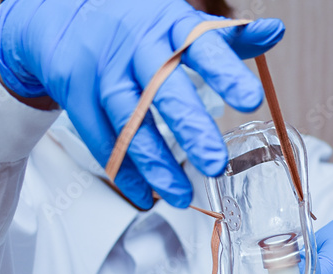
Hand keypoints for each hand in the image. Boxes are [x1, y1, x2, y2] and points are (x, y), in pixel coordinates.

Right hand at [0, 0, 283, 207]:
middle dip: (190, 128)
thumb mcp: (179, 21)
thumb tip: (274, 32)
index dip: (226, 73)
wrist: (58, 9)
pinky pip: (99, 137)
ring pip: (128, 120)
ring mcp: (102, 69)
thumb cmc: (133, 22)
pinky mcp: (74, 90)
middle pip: (163, 87)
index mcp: (169, 24)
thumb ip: (227, 36)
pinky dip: (123, 170)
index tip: (251, 99)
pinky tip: (146, 195)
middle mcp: (135, 45)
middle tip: (216, 163)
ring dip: (156, 162)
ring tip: (182, 195)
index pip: (202, 45)